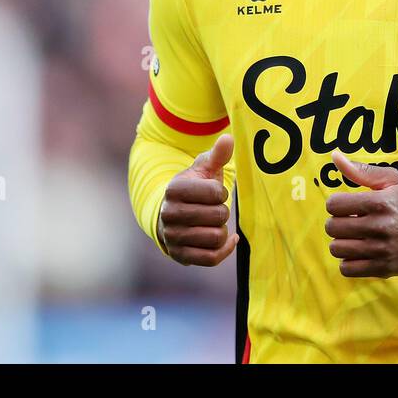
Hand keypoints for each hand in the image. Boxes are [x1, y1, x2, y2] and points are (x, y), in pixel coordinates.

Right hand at [158, 133, 238, 266]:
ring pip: (216, 238)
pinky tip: (229, 239)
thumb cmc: (194, 189)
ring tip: (214, 223)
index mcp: (174, 189)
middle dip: (223, 211)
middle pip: (217, 216)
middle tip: (215, 208)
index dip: (221, 192)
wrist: (174, 214)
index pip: (215, 193)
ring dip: (221, 230)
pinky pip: (212, 258)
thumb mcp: (203, 169)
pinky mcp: (180, 256)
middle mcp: (168, 214)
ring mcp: (172, 237)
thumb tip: (228, 138)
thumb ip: (217, 155)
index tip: (214, 192)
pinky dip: (225, 249)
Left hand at [324, 151, 397, 277]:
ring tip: (353, 236)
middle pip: (332, 227)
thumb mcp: (393, 180)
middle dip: (337, 221)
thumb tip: (334, 156)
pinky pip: (347, 269)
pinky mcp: (383, 268)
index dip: (336, 203)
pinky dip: (348, 261)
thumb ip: (362, 170)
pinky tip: (358, 252)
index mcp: (380, 203)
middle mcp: (379, 227)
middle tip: (349, 221)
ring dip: (341, 242)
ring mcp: (381, 250)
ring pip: (337, 249)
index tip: (346, 205)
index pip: (334, 204)